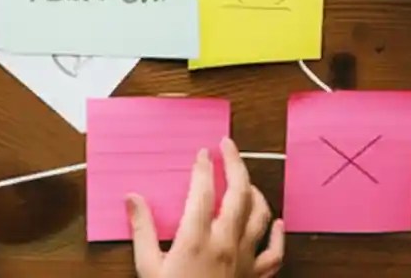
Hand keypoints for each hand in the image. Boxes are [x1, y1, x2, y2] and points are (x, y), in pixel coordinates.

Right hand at [128, 137, 284, 277]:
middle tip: (228, 145)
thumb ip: (142, 230)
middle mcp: (226, 244)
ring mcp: (245, 260)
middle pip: (239, 193)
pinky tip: (277, 222)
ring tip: (246, 181)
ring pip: (260, 216)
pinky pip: (274, 252)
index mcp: (196, 239)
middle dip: (235, 164)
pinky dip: (278, 234)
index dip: (203, 168)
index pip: (203, 191)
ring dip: (256, 192)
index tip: (202, 153)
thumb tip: (133, 198)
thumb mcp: (148, 268)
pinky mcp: (255, 277)